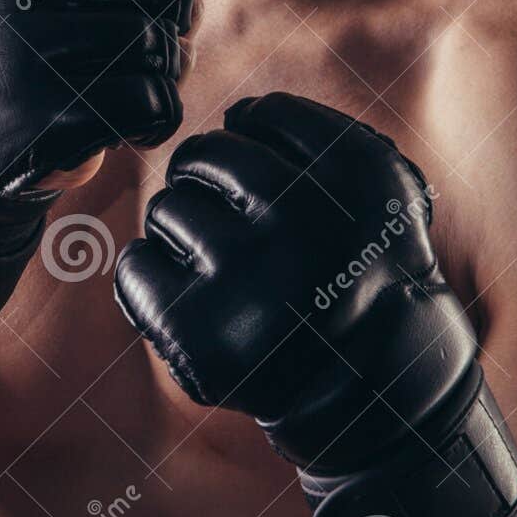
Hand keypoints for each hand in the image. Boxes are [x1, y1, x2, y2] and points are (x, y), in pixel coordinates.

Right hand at [0, 0, 194, 344]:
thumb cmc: (18, 54)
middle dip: (177, 7)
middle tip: (172, 38)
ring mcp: (26, 55)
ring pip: (154, 41)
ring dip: (172, 66)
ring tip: (153, 82)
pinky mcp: (48, 118)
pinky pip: (148, 101)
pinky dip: (160, 115)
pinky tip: (140, 126)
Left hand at [114, 92, 516, 516]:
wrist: (375, 402)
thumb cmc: (364, 282)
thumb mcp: (381, 196)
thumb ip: (322, 139)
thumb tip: (237, 113)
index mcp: (356, 176)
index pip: (265, 115)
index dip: (262, 147)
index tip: (280, 189)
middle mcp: (301, 219)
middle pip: (207, 156)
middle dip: (211, 186)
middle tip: (237, 230)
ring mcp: (247, 278)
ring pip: (167, 209)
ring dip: (183, 233)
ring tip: (225, 274)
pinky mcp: (199, 333)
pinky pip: (135, 266)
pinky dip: (151, 280)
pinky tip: (191, 302)